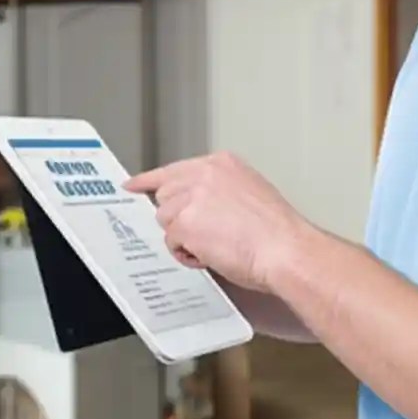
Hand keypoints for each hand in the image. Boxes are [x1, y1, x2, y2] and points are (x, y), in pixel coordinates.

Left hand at [124, 152, 311, 292]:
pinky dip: (188, 254)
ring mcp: (192, 197)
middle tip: (204, 234)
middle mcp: (204, 174)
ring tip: (216, 244)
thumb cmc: (277, 232)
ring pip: (166, 220)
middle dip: (178, 218)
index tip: (132, 184)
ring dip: (184, 237)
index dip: (149, 180)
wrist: (285, 249)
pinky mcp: (185, 222)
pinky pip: (172, 242)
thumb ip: (219, 192)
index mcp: (221, 164)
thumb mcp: (250, 193)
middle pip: (165, 196)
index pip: (174, 168)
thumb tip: (199, 207)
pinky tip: (211, 254)